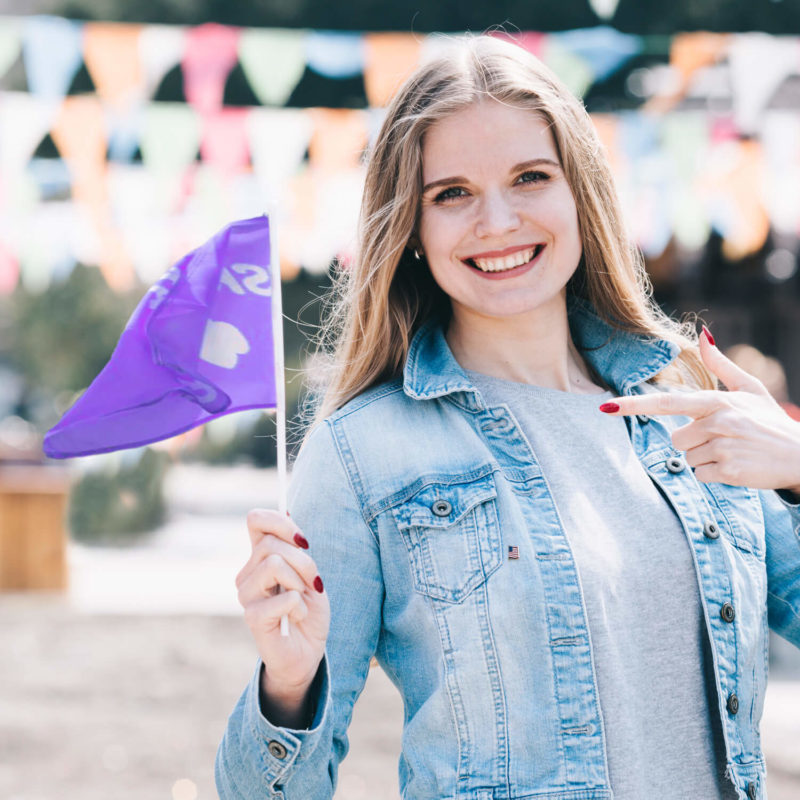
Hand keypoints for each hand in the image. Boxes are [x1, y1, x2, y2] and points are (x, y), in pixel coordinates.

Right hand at [236, 509, 329, 698]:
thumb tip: (287, 506)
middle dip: (303, 561)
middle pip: (272, 544)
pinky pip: (284, 597)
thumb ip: (295, 547)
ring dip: (301, 583)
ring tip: (302, 601)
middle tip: (312, 583)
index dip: (281, 522)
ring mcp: (246, 595)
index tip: (303, 540)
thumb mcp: (309, 573)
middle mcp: (247, 573)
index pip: (256, 520)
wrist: (308, 652)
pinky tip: (297, 618)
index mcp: (260, 558)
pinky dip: (300, 607)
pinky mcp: (253, 617)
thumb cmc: (308, 610)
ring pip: (274, 564)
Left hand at [599, 328, 799, 491]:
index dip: (635, 405)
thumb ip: (722, 365)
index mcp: (717, 401)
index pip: (668, 401)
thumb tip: (703, 334)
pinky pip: (700, 476)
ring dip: (704, 460)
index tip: (607, 407)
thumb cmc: (770, 422)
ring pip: (687, 458)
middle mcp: (718, 421)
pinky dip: (714, 475)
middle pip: (676, 439)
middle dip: (693, 443)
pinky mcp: (728, 470)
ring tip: (732, 452)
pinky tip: (736, 467)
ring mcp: (723, 446)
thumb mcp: (751, 389)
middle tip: (724, 440)